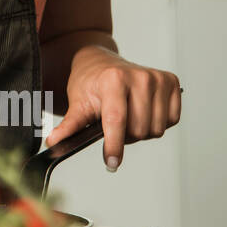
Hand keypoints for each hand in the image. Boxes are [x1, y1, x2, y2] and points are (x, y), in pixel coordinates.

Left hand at [44, 46, 181, 171]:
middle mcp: (139, 76)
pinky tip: (144, 111)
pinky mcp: (172, 82)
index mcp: (113, 78)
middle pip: (138, 130)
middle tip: (113, 125)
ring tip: (128, 118)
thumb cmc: (90, 82)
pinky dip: (158, 123)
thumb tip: (54, 142)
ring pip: (156, 129)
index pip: (117, 120)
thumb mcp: (78, 102)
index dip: (114, 145)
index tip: (111, 163)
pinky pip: (172, 120)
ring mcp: (158, 78)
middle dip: (125, 136)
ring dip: (142, 132)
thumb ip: (69, 125)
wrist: (101, 62)